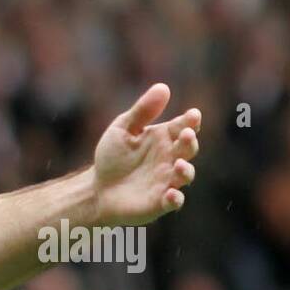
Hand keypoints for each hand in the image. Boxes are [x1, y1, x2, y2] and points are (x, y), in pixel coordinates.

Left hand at [92, 83, 200, 226]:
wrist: (97, 190)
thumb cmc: (112, 159)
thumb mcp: (122, 130)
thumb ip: (142, 111)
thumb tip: (163, 87)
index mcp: (164, 138)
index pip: (184, 126)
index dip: (191, 120)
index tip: (192, 115)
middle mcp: (170, 159)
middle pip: (188, 149)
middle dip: (189, 142)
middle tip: (186, 135)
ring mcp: (167, 181)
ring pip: (185, 175)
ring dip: (186, 170)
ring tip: (178, 165)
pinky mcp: (159, 202)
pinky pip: (173, 202)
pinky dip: (175, 199)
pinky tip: (170, 194)